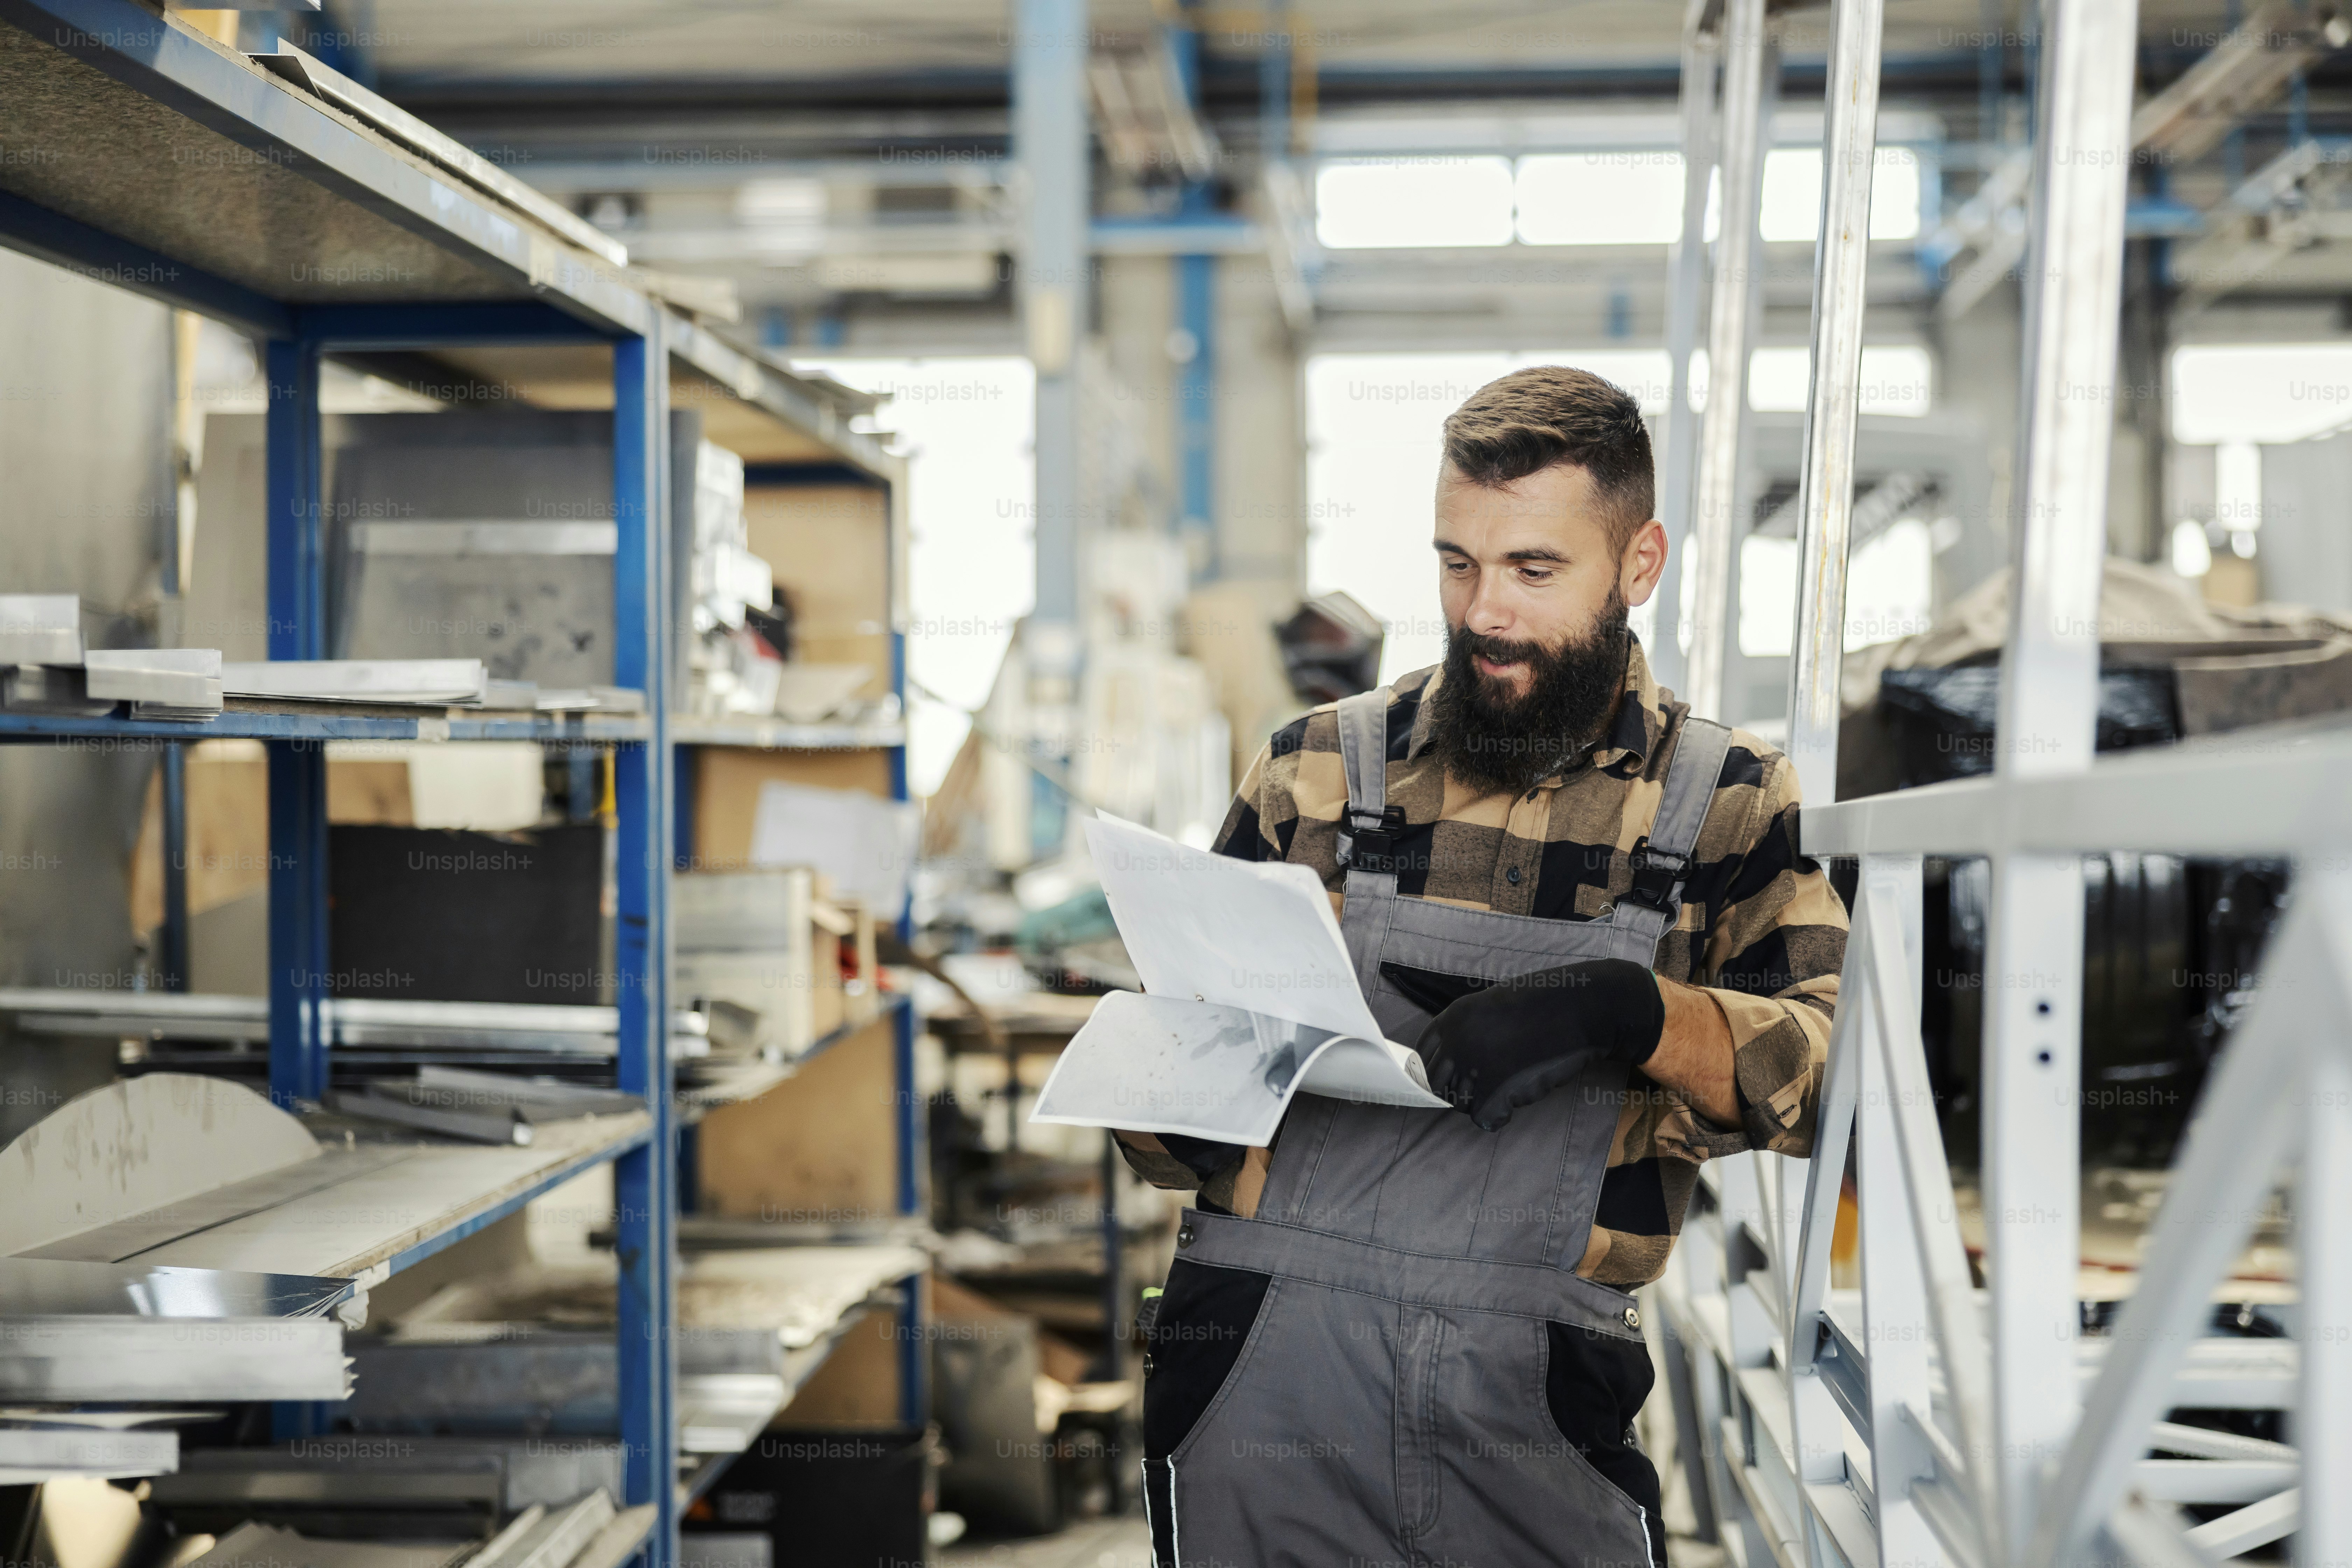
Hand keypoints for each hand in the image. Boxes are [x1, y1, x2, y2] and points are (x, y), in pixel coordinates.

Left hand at [1415, 959, 1665, 1131]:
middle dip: (1457, 1092)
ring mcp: (1474, 1067)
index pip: (1422, 1058)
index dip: (1435, 1073)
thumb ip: (1467, 1031)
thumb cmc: (1542, 1005)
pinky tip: (1513, 1104)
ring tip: (1506, 1089)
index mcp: (1452, 1018)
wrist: (1579, 1009)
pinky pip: (1483, 1119)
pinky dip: (1498, 1117)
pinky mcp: (1496, 1090)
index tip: (1450, 1080)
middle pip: (1437, 1085)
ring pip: (1459, 1104)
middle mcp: (1456, 1042)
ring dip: (1479, 1103)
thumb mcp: (1491, 1007)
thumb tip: (1452, 1063)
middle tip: (1483, 1090)